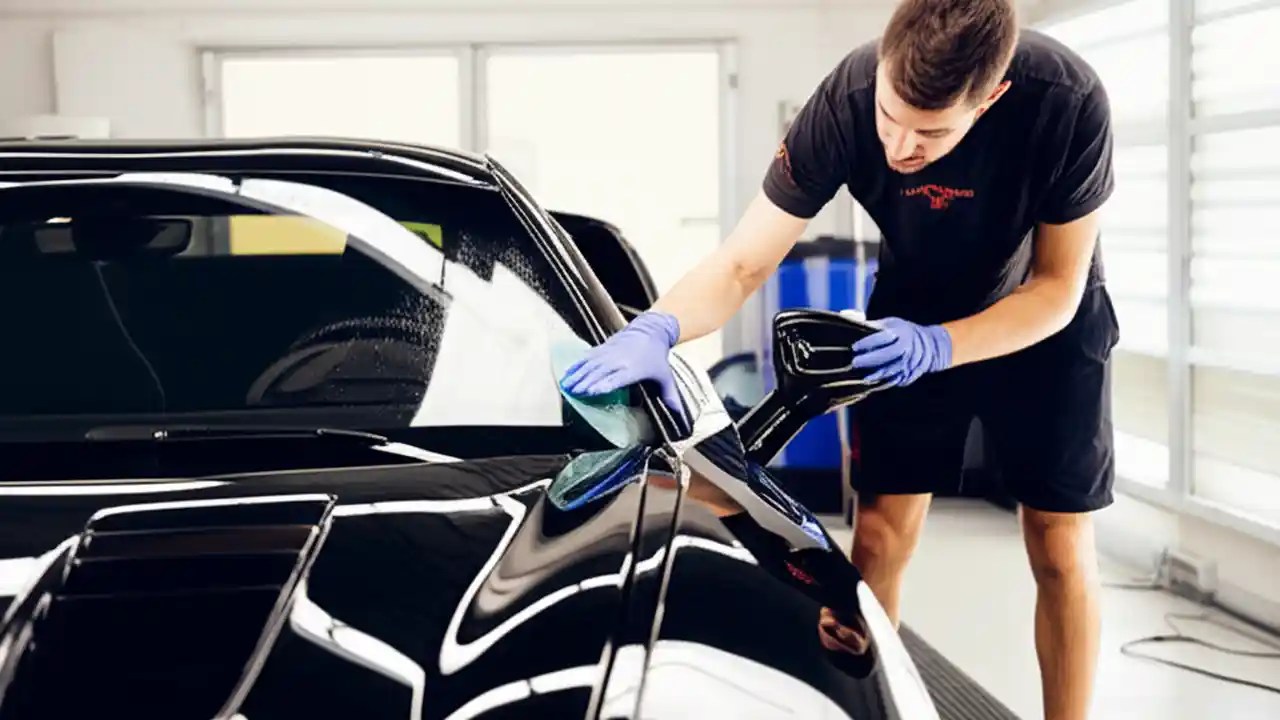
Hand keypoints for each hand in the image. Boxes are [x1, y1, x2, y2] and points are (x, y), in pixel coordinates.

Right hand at [559, 311, 682, 410]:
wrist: (651, 330)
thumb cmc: (657, 357)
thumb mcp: (665, 377)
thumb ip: (671, 397)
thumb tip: (679, 414)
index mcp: (634, 369)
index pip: (616, 378)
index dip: (603, 384)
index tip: (591, 391)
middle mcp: (620, 360)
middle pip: (600, 372)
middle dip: (586, 381)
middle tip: (574, 392)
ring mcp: (610, 353)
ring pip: (591, 364)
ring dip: (578, 374)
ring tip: (567, 385)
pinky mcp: (603, 348)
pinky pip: (587, 357)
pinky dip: (577, 365)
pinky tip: (568, 373)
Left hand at [851, 317, 951, 386]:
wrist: (928, 346)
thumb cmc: (899, 332)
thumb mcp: (888, 324)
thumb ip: (867, 323)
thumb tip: (845, 315)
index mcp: (900, 332)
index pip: (884, 337)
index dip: (869, 342)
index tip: (854, 347)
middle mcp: (907, 347)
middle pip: (890, 354)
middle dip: (872, 359)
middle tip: (854, 363)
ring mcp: (910, 362)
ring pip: (893, 370)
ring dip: (877, 374)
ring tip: (862, 376)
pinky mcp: (909, 375)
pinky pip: (895, 380)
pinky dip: (883, 382)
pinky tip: (872, 383)